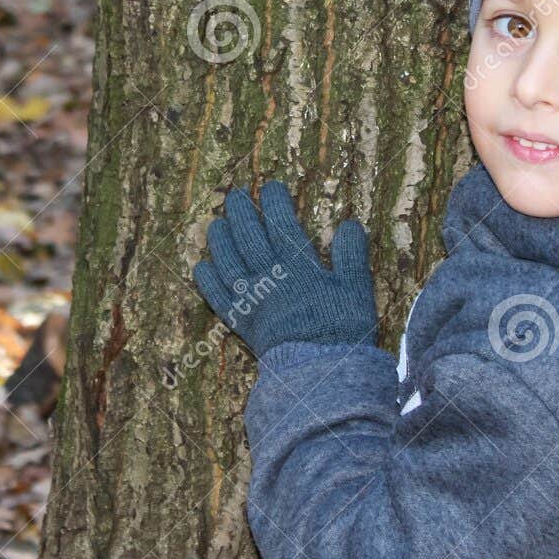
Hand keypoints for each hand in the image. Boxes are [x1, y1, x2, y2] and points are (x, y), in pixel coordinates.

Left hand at [192, 179, 378, 357]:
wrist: (320, 372)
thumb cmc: (343, 330)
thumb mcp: (357, 290)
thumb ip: (352, 255)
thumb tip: (350, 224)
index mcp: (299, 267)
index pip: (282, 225)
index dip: (275, 203)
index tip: (272, 187)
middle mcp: (271, 278)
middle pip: (249, 238)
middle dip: (241, 213)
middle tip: (234, 196)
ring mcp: (253, 300)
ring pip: (228, 262)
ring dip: (220, 241)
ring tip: (215, 223)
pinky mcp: (242, 323)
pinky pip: (218, 298)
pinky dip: (208, 281)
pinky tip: (202, 266)